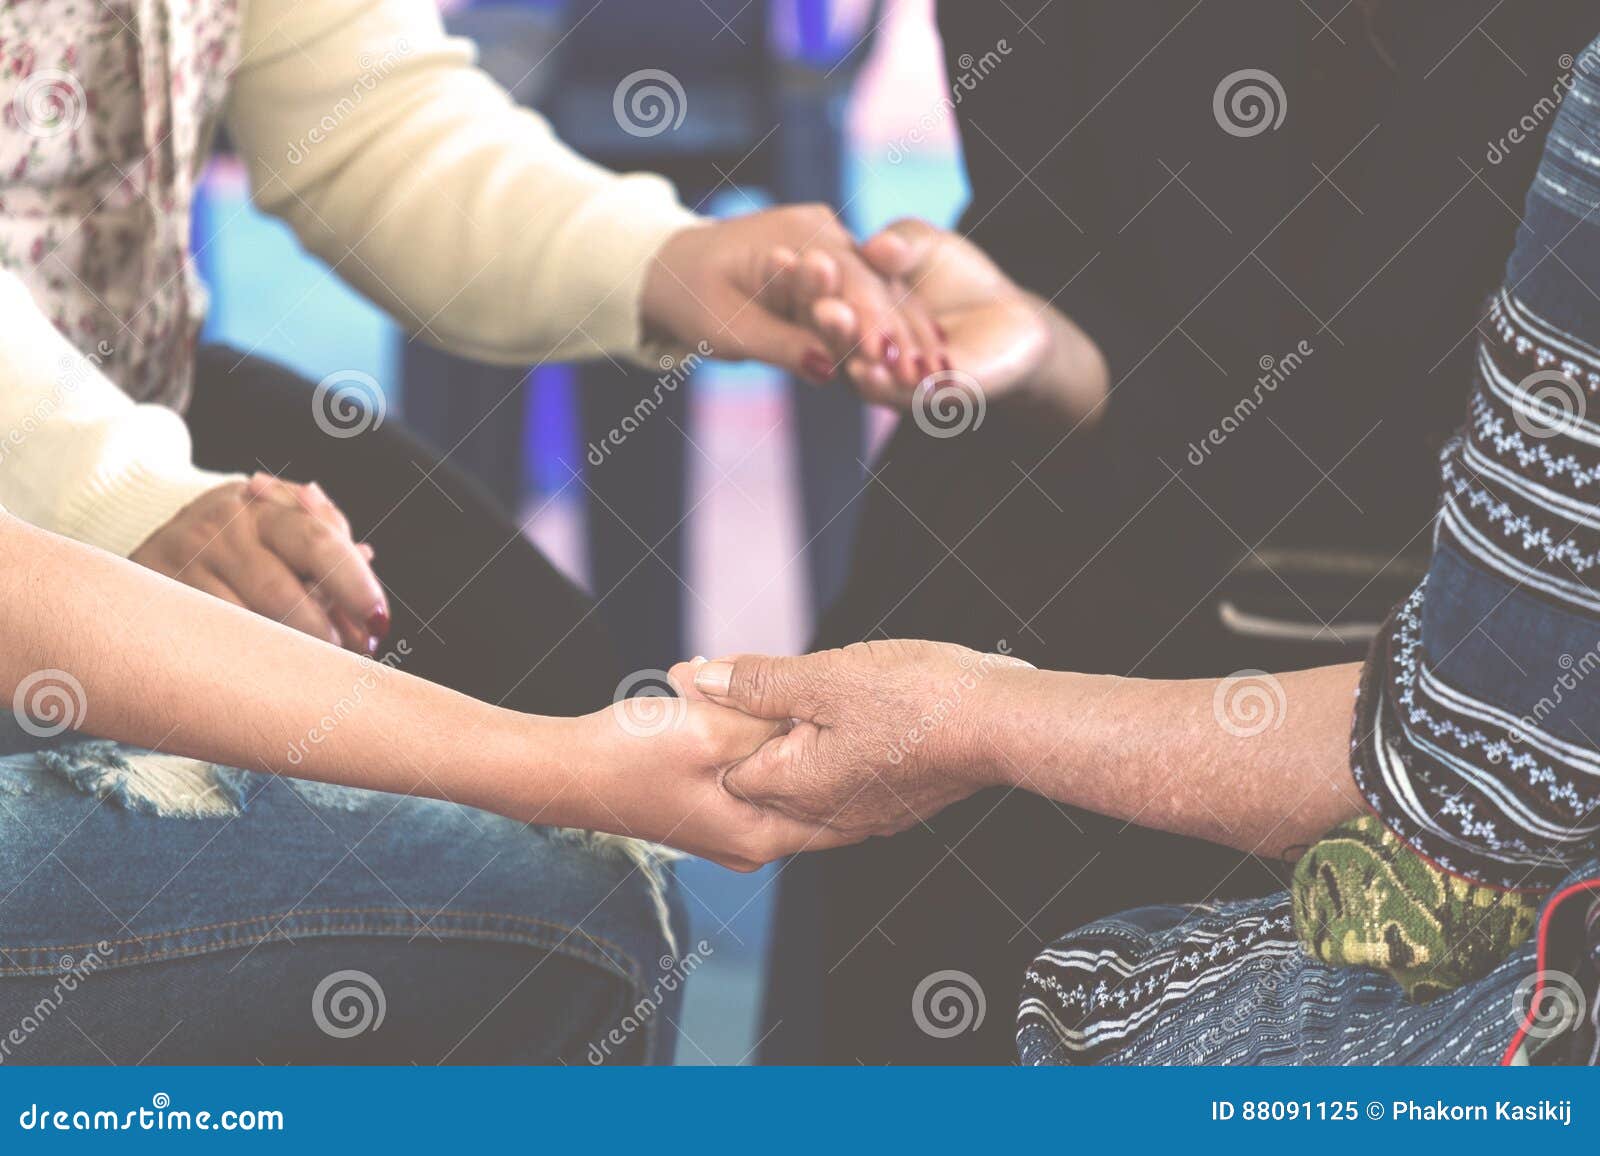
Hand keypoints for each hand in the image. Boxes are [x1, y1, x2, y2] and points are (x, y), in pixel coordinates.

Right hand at [130, 473, 388, 652]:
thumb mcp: (278, 523)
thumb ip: (325, 539)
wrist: (147, 534)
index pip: (317, 542)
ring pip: (246, 623)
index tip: (380, 621)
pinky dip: (249, 657)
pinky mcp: (159, 597)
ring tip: (315, 666)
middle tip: (348, 656)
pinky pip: (214, 638)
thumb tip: (367, 561)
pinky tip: (268, 667)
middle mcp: (220, 529)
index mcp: (263, 507)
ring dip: (289, 651)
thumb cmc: (239, 537)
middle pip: (282, 591)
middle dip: (322, 632)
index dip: (353, 585)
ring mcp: (184, 563)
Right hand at [558, 693, 855, 871]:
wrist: (563, 770)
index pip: (846, 813)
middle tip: (810, 687)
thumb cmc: (628, 755)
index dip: (866, 768)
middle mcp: (752, 840)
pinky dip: (744, 729)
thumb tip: (823, 716)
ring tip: (748, 685)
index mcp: (761, 835)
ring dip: (769, 724)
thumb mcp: (710, 730)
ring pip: (777, 767)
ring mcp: (731, 824)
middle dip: (810, 733)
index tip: (878, 724)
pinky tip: (721, 697)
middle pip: (811, 783)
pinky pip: (749, 763)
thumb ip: (771, 725)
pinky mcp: (712, 803)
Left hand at [640, 205, 947, 384]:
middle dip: (900, 334)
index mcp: (797, 235)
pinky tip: (922, 359)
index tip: (894, 366)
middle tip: (930, 379)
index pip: (851, 283)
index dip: (875, 327)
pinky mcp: (835, 260)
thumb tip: (830, 369)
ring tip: (935, 377)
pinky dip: (891, 327)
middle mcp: (823, 229)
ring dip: (906, 334)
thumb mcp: (728, 328)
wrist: (672, 268)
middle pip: (874, 286)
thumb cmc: (691, 297)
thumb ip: (782, 345)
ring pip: (878, 292)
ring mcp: (832, 241)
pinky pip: (869, 295)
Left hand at [670, 642, 1031, 838]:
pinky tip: (840, 725)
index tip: (708, 685)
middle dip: (748, 740)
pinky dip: (831, 757)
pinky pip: (844, 787)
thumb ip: (760, 682)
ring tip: (790, 702)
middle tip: (742, 688)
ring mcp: (867, 816)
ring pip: (807, 786)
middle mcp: (828, 815)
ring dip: (791, 748)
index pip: (729, 771)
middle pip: (765, 784)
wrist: (1003, 723)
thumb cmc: (917, 697)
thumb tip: (701, 678)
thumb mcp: (826, 676)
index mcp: (798, 787)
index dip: (713, 726)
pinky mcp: (898, 804)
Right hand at [794, 219, 1106, 416]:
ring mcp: (893, 381)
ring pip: (864, 371)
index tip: (780, 257)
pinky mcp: (932, 401)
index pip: (825, 296)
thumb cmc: (955, 273)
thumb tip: (877, 247)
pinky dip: (884, 387)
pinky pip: (903, 398)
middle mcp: (865, 352)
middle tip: (814, 301)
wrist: (1010, 320)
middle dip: (827, 319)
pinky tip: (871, 373)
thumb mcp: (924, 243)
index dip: (805, 280)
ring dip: (848, 352)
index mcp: (854, 312)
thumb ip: (901, 243)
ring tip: (835, 330)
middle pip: (839, 337)